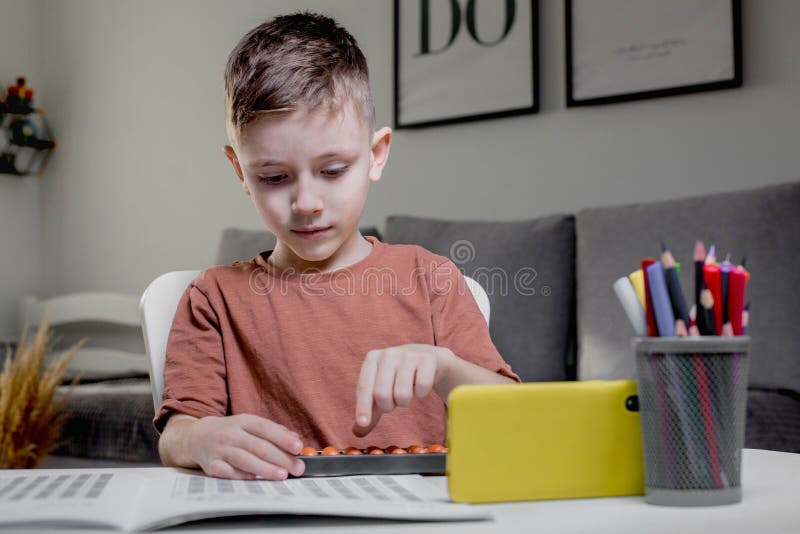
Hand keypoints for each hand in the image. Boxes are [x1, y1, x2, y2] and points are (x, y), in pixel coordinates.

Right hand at [178, 414, 305, 479]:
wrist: (196, 437)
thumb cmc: (230, 432)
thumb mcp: (249, 424)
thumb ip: (273, 431)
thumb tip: (295, 439)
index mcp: (243, 421)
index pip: (266, 428)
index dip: (283, 438)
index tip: (298, 447)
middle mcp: (231, 434)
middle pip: (259, 446)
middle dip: (281, 458)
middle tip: (297, 468)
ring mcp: (220, 450)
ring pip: (245, 460)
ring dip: (265, 468)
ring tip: (282, 475)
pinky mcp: (211, 465)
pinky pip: (229, 472)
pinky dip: (243, 476)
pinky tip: (256, 479)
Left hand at [352, 344, 454, 436]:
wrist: (427, 358)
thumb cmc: (399, 377)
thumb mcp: (382, 390)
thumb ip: (370, 410)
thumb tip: (357, 432)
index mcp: (372, 359)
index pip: (364, 387)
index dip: (363, 407)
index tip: (363, 424)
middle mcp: (388, 354)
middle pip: (382, 394)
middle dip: (388, 406)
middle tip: (393, 402)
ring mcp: (408, 355)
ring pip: (402, 394)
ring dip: (405, 401)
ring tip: (407, 392)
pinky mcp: (427, 359)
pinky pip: (421, 387)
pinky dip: (421, 393)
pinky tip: (420, 385)